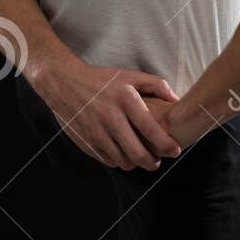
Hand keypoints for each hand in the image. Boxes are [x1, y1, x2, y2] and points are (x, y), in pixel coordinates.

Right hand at [32, 59, 182, 169]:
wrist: (64, 83)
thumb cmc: (101, 80)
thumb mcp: (129, 75)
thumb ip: (156, 85)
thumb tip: (176, 100)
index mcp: (125, 100)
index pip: (151, 130)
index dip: (166, 145)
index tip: (175, 150)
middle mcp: (111, 118)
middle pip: (138, 155)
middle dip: (153, 163)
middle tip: (158, 161)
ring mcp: (97, 133)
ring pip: (123, 162)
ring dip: (135, 163)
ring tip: (140, 156)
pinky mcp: (86, 142)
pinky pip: (108, 160)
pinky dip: (118, 160)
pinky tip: (122, 151)